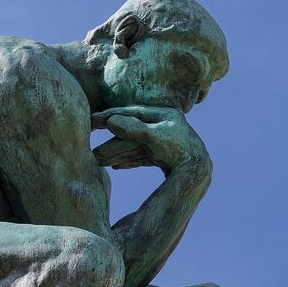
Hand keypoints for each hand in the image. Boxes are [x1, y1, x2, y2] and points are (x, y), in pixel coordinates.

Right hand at [91, 106, 210, 174]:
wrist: (197, 173)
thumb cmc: (177, 151)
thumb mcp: (153, 138)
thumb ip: (133, 129)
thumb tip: (111, 121)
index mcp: (163, 115)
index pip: (131, 113)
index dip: (110, 116)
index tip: (92, 120)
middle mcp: (164, 126)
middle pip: (131, 131)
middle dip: (110, 140)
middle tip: (91, 142)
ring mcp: (165, 142)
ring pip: (134, 146)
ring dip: (116, 153)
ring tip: (99, 160)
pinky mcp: (166, 158)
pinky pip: (142, 157)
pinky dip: (129, 161)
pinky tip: (117, 167)